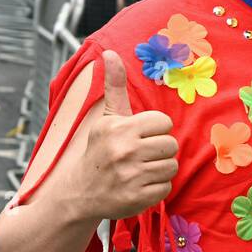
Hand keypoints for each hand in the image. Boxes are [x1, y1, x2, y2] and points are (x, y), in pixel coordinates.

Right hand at [76, 50, 178, 220]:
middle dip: (159, 150)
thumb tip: (110, 53)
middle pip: (171, 145)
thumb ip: (114, 86)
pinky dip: (156, 188)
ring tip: (140, 169)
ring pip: (171, 167)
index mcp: (120, 128)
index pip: (163, 123)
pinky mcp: (137, 198)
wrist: (79, 192)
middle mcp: (125, 151)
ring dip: (159, 169)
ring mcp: (131, 176)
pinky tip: (139, 185)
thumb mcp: (107, 117)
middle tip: (141, 155)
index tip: (140, 137)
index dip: (155, 130)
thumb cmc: (100, 150)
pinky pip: (166, 187)